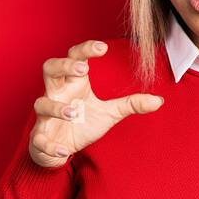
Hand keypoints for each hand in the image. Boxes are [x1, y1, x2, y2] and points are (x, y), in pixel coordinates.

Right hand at [28, 39, 163, 167]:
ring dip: (56, 107)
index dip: (85, 49)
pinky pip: (39, 139)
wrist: (59, 150)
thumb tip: (159, 100)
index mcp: (73, 84)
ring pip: (41, 103)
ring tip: (74, 114)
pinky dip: (49, 144)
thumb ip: (131, 104)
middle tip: (82, 69)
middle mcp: (57, 94)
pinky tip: (64, 150)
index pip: (75, 58)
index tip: (103, 48)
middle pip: (49, 68)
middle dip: (63, 66)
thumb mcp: (109, 113)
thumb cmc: (81, 124)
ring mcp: (46, 116)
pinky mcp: (40, 137)